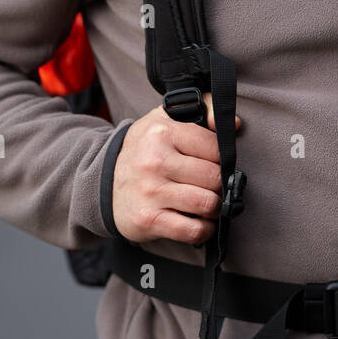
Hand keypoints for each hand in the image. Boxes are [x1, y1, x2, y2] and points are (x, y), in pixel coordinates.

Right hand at [112, 93, 241, 243]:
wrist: (103, 182)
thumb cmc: (144, 149)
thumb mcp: (165, 117)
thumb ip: (204, 108)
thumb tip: (234, 124)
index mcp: (162, 132)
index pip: (216, 147)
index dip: (222, 158)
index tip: (214, 163)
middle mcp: (155, 160)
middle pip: (214, 177)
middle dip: (220, 184)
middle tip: (213, 185)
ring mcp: (151, 191)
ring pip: (207, 203)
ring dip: (214, 208)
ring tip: (208, 203)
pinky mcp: (149, 219)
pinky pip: (193, 230)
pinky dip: (203, 229)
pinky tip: (199, 221)